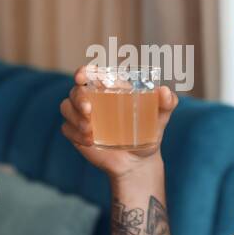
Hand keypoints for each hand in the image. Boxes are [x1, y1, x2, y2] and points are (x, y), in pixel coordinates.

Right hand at [59, 65, 177, 178]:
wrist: (137, 163)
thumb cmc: (148, 134)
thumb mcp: (160, 119)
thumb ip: (166, 104)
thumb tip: (165, 91)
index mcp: (110, 88)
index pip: (91, 73)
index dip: (83, 72)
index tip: (82, 76)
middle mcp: (93, 98)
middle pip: (75, 90)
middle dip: (78, 98)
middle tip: (89, 111)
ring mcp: (82, 116)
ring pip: (66, 107)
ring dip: (75, 117)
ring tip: (90, 131)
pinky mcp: (76, 133)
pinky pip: (66, 128)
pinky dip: (75, 134)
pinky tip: (90, 142)